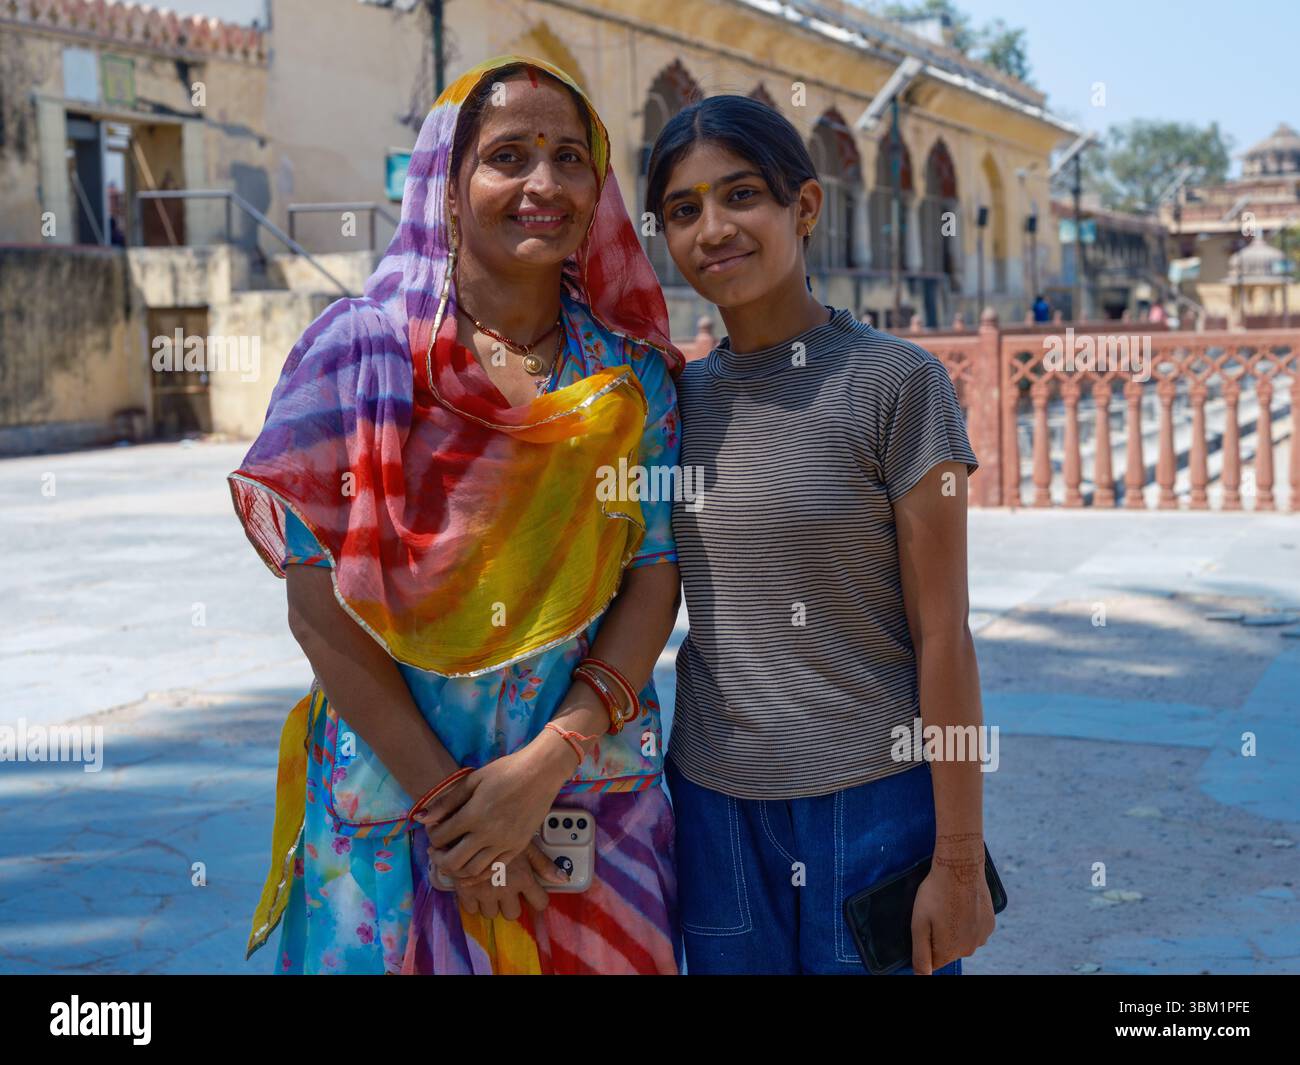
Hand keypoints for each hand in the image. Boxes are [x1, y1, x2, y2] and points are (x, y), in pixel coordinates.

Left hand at [417, 739, 571, 879]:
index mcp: (473, 814)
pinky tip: (470, 869)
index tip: (434, 829)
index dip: (432, 835)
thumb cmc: (506, 771)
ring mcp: (504, 844)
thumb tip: (421, 818)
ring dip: (456, 870)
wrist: (540, 773)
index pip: (440, 837)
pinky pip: (493, 870)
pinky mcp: (517, 848)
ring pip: (471, 871)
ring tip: (452, 860)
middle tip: (436, 851)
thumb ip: (446, 801)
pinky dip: (477, 874)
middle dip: (438, 858)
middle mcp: (487, 834)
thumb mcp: (473, 780)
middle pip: (452, 861)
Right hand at [450, 841, 562, 919]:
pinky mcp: (465, 893)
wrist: (466, 827)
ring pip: (491, 913)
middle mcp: (505, 888)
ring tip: (489, 886)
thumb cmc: (498, 830)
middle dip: (510, 904)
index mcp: (523, 877)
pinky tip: (474, 887)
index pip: (539, 903)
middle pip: (512, 913)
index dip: (537, 899)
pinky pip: (471, 910)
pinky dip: (473, 901)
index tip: (533, 895)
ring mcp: (485, 893)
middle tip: (506, 889)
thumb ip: (543, 863)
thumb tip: (563, 879)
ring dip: (491, 903)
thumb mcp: (524, 844)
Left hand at [909, 844, 995, 973]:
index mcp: (950, 952)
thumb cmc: (936, 893)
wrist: (960, 867)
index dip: (925, 943)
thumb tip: (922, 977)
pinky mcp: (990, 923)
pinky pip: (974, 927)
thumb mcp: (918, 924)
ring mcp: (982, 936)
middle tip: (934, 911)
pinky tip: (961, 903)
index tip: (925, 923)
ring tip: (948, 904)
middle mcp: (969, 949)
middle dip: (939, 935)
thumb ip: (920, 955)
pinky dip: (967, 919)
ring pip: (962, 938)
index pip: (933, 961)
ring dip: (954, 926)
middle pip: (948, 950)